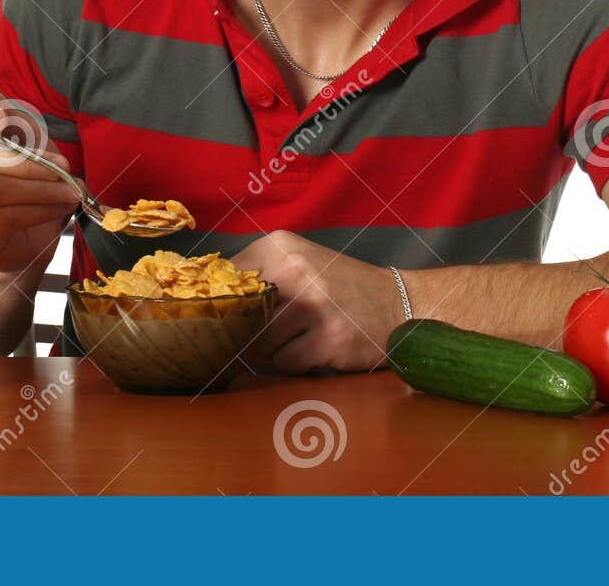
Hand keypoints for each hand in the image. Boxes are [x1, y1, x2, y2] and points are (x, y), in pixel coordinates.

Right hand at [0, 73, 80, 272]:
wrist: (31, 234)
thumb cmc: (24, 178)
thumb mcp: (23, 135)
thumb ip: (1, 107)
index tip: (0, 122)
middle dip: (22, 158)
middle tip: (61, 163)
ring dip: (38, 185)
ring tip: (68, 188)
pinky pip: (2, 216)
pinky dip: (38, 208)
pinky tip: (60, 204)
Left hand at [230, 230, 406, 372]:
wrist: (400, 303)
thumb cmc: (341, 285)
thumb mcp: (300, 261)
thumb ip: (258, 274)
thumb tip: (207, 303)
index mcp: (281, 247)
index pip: (226, 279)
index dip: (225, 303)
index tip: (232, 314)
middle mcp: (295, 270)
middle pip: (240, 316)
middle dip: (248, 331)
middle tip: (269, 331)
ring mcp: (313, 306)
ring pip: (259, 343)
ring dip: (273, 349)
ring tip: (299, 336)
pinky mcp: (328, 340)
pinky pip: (285, 363)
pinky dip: (295, 362)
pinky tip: (316, 348)